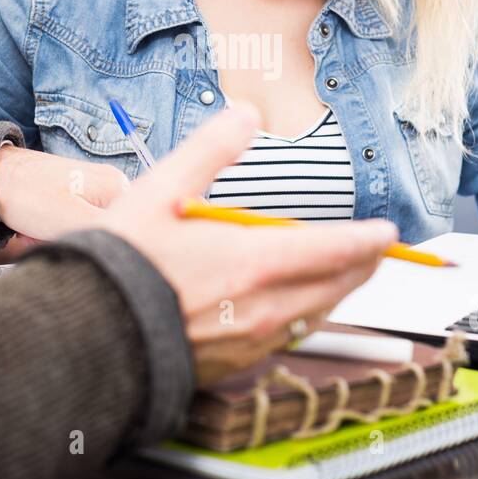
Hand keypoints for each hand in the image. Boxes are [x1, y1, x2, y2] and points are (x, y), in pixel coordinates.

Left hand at [0, 145, 128, 240]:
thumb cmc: (29, 194)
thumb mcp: (75, 221)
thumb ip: (113, 231)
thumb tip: (141, 240)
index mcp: (117, 187)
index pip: (129, 227)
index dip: (103, 241)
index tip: (80, 240)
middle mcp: (108, 184)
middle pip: (105, 229)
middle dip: (75, 239)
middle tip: (50, 235)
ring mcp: (88, 188)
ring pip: (83, 229)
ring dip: (58, 237)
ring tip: (37, 232)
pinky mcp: (69, 194)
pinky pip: (67, 222)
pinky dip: (50, 230)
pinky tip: (33, 229)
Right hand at [94, 103, 397, 384]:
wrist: (90, 333)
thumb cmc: (123, 264)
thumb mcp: (163, 189)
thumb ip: (211, 148)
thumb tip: (243, 114)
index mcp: (256, 260)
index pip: (336, 249)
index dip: (368, 240)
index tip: (386, 233)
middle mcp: (264, 305)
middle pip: (336, 286)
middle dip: (361, 265)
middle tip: (372, 251)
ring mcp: (252, 340)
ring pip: (315, 315)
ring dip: (334, 293)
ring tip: (337, 275)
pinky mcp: (234, 363)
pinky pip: (286, 339)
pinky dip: (301, 318)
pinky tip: (290, 309)